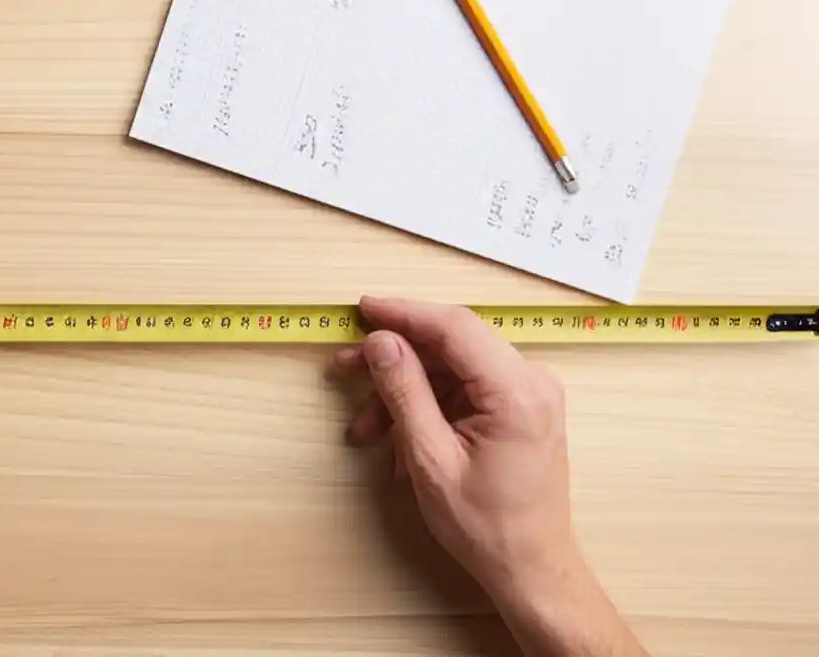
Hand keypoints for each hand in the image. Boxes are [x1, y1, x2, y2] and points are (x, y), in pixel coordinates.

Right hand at [338, 297, 576, 594]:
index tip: (362, 309)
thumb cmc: (487, 526)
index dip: (403, 313)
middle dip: (395, 356)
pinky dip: (427, 406)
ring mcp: (528, 393)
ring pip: (451, 369)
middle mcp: (532, 382)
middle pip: (451, 344)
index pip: (454, 327)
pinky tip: (397, 438)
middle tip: (346, 365)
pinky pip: (463, 389)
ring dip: (405, 389)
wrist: (530, 568)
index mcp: (517, 391)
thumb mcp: (431, 459)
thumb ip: (405, 392)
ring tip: (365, 425)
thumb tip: (381, 341)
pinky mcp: (519, 407)